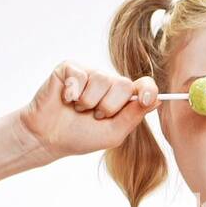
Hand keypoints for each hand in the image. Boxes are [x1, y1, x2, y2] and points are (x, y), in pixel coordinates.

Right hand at [18, 60, 160, 160]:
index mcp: (122, 98)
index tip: (145, 98)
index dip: (148, 89)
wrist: (48, 138)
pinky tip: (65, 99)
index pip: (144, 85)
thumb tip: (157, 100)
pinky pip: (79, 76)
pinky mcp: (70, 68)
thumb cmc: (80, 137)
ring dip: (87, 102)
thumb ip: (133, 116)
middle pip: (123, 84)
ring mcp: (89, 73)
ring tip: (77, 109)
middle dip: (108, 107)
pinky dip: (72, 93)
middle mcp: (108, 82)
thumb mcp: (113, 133)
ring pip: (100, 80)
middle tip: (94, 115)